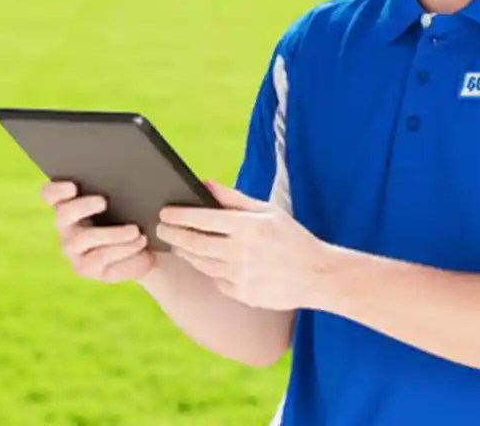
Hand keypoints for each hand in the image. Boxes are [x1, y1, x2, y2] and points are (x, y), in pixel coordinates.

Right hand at [40, 180, 155, 283]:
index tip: (72, 186)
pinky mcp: (84, 268)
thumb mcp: (130, 200)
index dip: (56, 190)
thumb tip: (130, 186)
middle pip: (63, 213)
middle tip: (104, 202)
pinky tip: (140, 242)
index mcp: (69, 202)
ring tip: (136, 231)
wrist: (148, 250)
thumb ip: (123, 189)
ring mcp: (72, 249)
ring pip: (84, 237)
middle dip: (83, 206)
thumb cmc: (135, 215)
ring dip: (113, 233)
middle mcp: (65, 226)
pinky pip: (100, 257)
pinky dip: (123, 248)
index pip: (50, 194)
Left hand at [157, 180, 333, 310]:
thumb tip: (204, 184)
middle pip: (195, 244)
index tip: (164, 212)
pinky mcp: (243, 295)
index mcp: (249, 227)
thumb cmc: (291, 237)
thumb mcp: (267, 211)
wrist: (317, 275)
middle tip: (162, 228)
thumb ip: (233, 198)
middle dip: (174, 235)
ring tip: (179, 243)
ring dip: (186, 253)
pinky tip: (206, 261)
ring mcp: (242, 277)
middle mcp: (242, 253)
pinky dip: (208, 270)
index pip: (203, 218)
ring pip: (201, 264)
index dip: (179, 215)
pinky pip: (216, 280)